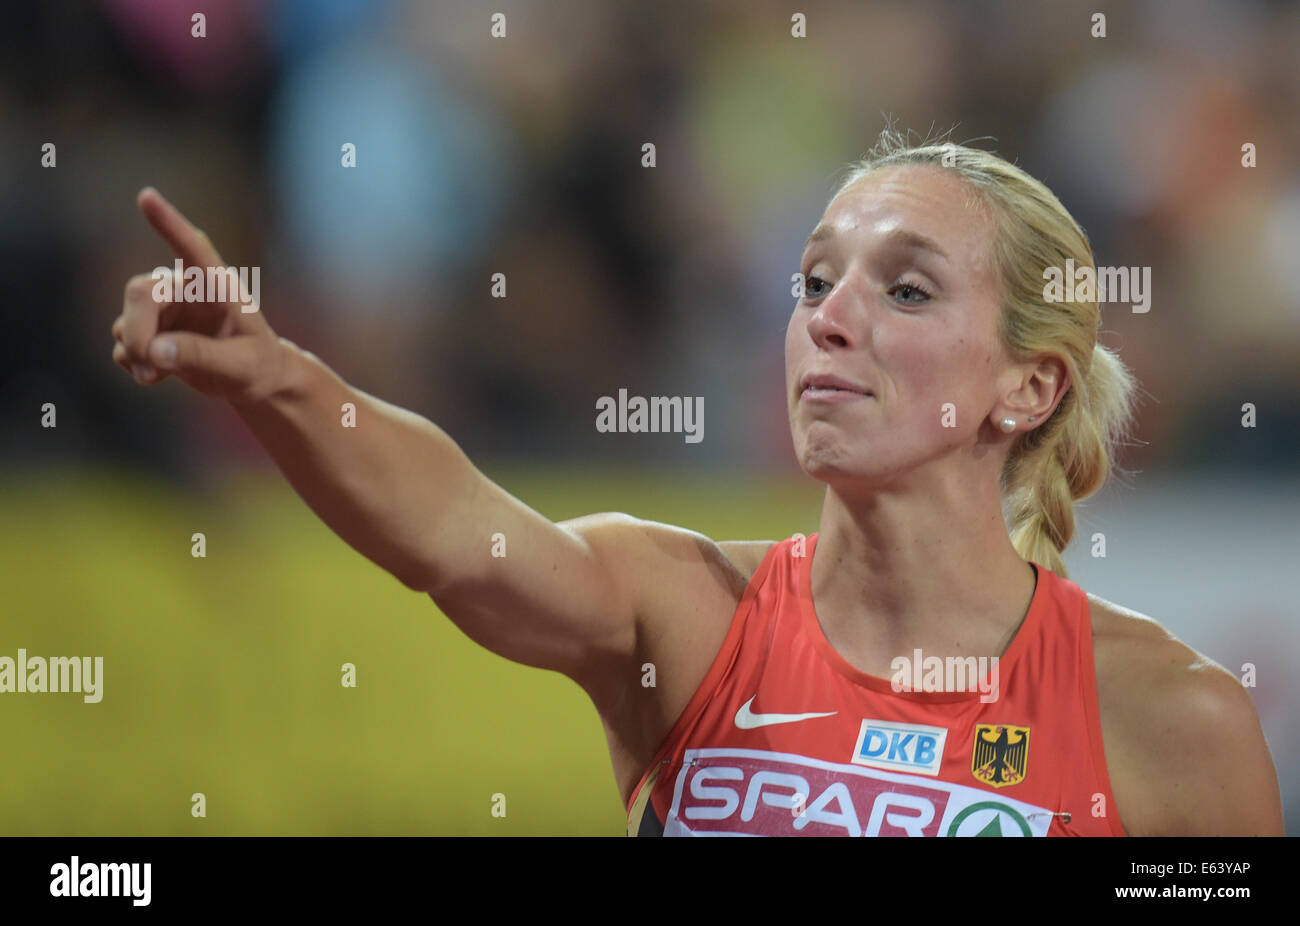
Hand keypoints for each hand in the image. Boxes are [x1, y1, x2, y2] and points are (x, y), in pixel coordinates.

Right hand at [112, 188, 284, 404]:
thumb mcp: (241, 364)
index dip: (170, 223)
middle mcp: (185, 289)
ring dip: (134, 351)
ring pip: (127, 320)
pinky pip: (124, 344)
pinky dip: (132, 362)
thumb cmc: (257, 364)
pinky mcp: (151, 331)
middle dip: (137, 330)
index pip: (193, 249)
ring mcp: (165, 310)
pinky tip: (154, 376)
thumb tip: (155, 351)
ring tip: (156, 376)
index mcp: (216, 285)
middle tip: (148, 364)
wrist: (253, 380)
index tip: (147, 196)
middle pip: (141, 292)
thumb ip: (201, 355)